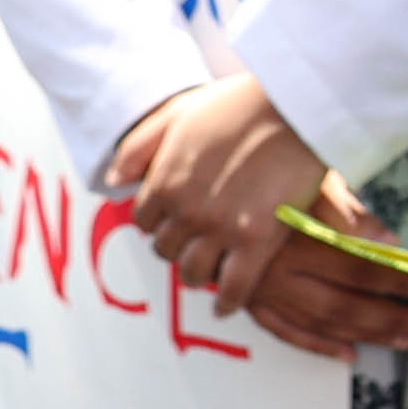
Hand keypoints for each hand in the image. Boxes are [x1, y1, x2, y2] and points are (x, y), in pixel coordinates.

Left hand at [114, 73, 329, 312]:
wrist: (294, 105)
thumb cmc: (240, 103)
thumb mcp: (177, 114)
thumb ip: (138, 148)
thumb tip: (113, 181)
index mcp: (164, 182)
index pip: (144, 222)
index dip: (159, 223)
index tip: (175, 222)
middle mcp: (186, 211)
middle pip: (167, 250)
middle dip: (179, 247)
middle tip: (197, 243)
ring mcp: (221, 229)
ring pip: (194, 274)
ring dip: (199, 275)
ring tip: (212, 270)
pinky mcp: (257, 240)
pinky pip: (235, 287)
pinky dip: (229, 302)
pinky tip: (228, 305)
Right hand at [235, 174, 407, 358]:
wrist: (205, 192)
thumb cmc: (265, 179)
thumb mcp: (308, 181)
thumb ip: (349, 212)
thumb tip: (392, 243)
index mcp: (294, 238)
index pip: (360, 267)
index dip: (401, 281)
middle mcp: (276, 271)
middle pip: (344, 303)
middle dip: (392, 317)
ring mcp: (260, 291)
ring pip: (320, 322)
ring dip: (365, 335)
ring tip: (403, 339)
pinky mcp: (248, 302)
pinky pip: (287, 331)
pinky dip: (319, 346)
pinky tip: (349, 354)